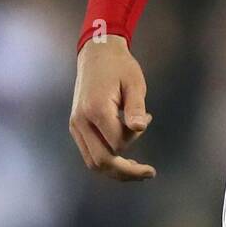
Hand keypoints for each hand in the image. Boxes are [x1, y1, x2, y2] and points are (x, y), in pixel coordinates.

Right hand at [70, 34, 155, 180]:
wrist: (96, 53)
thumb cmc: (120, 66)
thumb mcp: (134, 83)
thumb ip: (136, 108)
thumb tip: (141, 129)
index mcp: (95, 109)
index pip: (117, 142)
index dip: (134, 140)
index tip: (148, 120)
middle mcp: (81, 121)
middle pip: (100, 161)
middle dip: (126, 172)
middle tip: (149, 173)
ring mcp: (76, 126)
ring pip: (93, 162)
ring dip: (116, 170)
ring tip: (138, 169)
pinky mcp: (76, 127)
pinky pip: (90, 153)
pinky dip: (108, 159)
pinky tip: (125, 155)